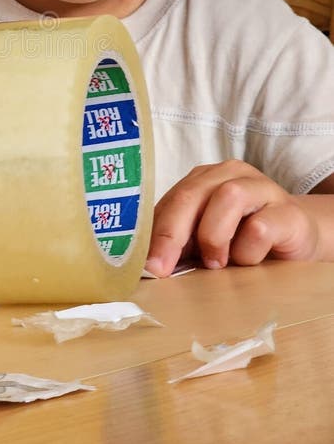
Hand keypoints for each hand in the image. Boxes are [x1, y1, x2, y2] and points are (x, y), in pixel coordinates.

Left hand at [144, 160, 320, 276]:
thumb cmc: (243, 239)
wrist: (297, 239)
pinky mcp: (289, 212)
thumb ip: (182, 243)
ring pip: (228, 198)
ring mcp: (262, 188)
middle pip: (192, 194)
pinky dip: (247, 251)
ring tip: (217, 263)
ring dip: (214, 237)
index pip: (172, 199)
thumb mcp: (206, 239)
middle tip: (164, 268)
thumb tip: (150, 265)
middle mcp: (231, 175)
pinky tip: (249, 260)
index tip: (146, 265)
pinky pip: (261, 227)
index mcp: (204, 179)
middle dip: (172, 233)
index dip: (155, 232)